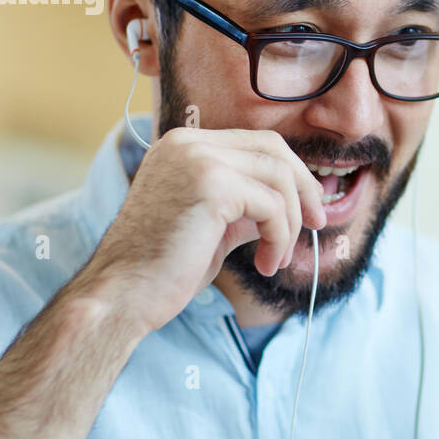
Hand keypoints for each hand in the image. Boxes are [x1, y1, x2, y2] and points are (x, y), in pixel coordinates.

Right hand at [73, 127, 326, 334]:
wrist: (122, 295)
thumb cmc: (163, 268)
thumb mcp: (213, 225)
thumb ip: (245, 205)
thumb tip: (289, 204)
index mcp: (184, 146)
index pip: (256, 143)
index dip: (290, 173)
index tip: (308, 208)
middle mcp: (189, 143)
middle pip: (273, 149)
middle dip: (303, 188)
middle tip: (316, 225)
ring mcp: (199, 159)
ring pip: (278, 178)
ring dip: (289, 224)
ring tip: (275, 259)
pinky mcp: (212, 184)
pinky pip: (272, 207)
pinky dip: (279, 238)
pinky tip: (265, 265)